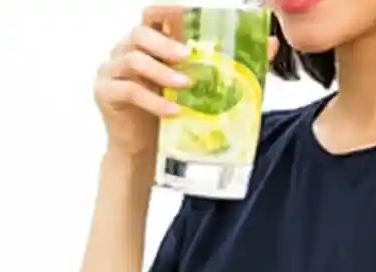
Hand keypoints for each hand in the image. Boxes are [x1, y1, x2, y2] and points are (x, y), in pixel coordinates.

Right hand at [94, 7, 280, 157]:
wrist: (146, 153)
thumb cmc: (172, 115)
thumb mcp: (200, 87)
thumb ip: (230, 64)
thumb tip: (270, 44)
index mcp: (150, 43)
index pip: (153, 14)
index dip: (168, 10)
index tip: (189, 15)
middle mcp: (126, 50)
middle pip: (140, 33)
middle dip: (165, 43)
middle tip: (188, 57)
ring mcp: (112, 71)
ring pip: (132, 59)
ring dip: (161, 71)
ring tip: (185, 86)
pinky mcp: (105, 94)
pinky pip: (128, 91)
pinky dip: (153, 100)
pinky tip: (173, 111)